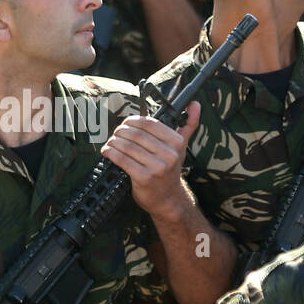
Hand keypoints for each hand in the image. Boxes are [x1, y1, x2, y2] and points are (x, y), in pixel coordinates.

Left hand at [100, 103, 198, 221]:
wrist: (168, 199)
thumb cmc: (171, 170)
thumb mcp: (182, 147)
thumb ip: (188, 124)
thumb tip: (196, 104)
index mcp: (177, 142)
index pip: (149, 123)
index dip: (133, 121)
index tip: (125, 123)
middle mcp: (169, 154)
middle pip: (137, 135)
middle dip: (121, 131)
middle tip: (115, 133)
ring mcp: (157, 167)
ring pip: (128, 147)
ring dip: (114, 142)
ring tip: (110, 142)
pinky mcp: (144, 178)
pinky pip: (122, 160)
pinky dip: (111, 153)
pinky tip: (107, 152)